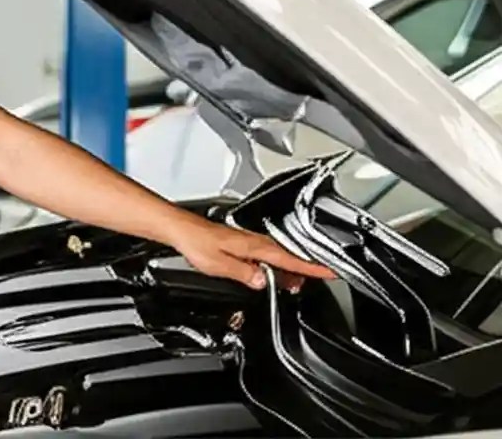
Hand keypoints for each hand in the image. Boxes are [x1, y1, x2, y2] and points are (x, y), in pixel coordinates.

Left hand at [168, 217, 335, 290]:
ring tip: (300, 281)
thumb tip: (263, 281)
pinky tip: (271, 272)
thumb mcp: (220, 264)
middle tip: (323, 277)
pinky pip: (265, 255)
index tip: (329, 271)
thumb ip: (245, 274)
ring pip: (278, 256)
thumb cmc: (197, 242)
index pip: (289, 259)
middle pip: (288, 258)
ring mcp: (249, 242)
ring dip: (290, 268)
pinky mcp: (241, 243)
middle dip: (306, 268)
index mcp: (254, 246)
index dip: (311, 267)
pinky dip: (274, 264)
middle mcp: (254, 242)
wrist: (182, 230)